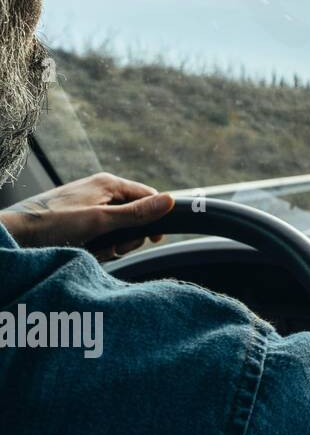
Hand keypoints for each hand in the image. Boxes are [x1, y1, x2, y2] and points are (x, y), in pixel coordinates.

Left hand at [0, 172, 174, 260]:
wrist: (14, 235)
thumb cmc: (52, 223)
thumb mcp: (100, 220)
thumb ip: (137, 213)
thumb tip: (170, 201)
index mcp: (108, 183)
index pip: (148, 196)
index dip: (154, 218)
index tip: (153, 239)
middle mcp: (100, 192)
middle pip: (134, 216)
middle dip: (127, 236)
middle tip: (114, 248)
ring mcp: (88, 207)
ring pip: (117, 229)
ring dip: (111, 245)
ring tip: (94, 250)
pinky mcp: (79, 222)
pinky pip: (101, 235)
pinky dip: (97, 247)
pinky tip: (85, 251)